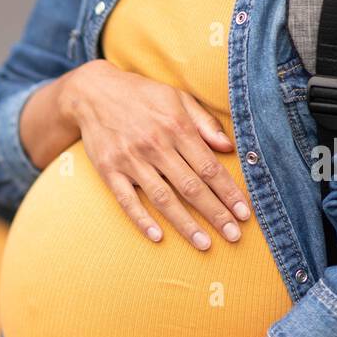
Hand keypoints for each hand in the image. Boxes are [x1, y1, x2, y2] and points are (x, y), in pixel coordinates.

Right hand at [59, 60, 250, 249]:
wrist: (92, 92)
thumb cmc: (141, 95)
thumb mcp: (177, 98)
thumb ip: (204, 123)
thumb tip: (229, 147)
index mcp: (176, 127)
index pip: (209, 166)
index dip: (229, 192)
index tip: (244, 212)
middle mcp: (155, 145)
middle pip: (191, 187)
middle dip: (216, 213)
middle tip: (234, 235)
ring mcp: (130, 160)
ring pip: (163, 198)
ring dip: (186, 224)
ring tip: (204, 244)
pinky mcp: (108, 170)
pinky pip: (126, 200)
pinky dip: (142, 219)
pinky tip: (158, 236)